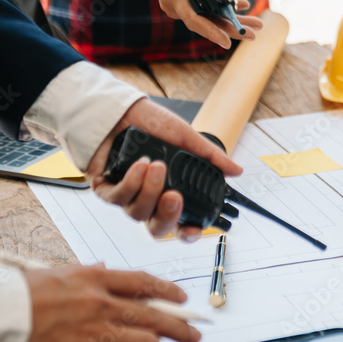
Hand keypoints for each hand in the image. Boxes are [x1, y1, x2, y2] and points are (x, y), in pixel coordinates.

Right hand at [9, 264, 200, 341]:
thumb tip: (102, 268)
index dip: (166, 291)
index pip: (142, 283)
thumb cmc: (14, 296)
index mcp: (94, 279)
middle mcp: (102, 304)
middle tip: (194, 334)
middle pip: (153, 315)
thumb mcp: (54, 273)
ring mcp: (96, 333)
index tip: (181, 298)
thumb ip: (84, 274)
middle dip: (179, 327)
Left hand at [86, 98, 242, 239]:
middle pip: (158, 228)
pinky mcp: (106, 189)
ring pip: (138, 213)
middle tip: (173, 196)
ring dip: (149, 190)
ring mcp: (127, 197)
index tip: (194, 229)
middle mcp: (149, 200)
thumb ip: (210, 156)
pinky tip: (139, 165)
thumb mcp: (186, 137)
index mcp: (171, 192)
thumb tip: (236, 170)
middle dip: (167, 215)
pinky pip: (119, 198)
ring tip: (155, 164)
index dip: (187, 233)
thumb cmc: (151, 124)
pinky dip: (131, 182)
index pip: (180, 223)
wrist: (120, 108)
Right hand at [132, 0, 263, 48]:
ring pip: (208, 19)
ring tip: (256, 24)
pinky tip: (241, 6)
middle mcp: (176, 6)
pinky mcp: (187, 4)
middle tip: (254, 34)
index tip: (226, 42)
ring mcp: (182, 7)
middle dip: (231, 30)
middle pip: (206, 23)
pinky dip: (223, 10)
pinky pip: (206, 11)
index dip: (210, 31)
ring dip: (232, 22)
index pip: (193, 19)